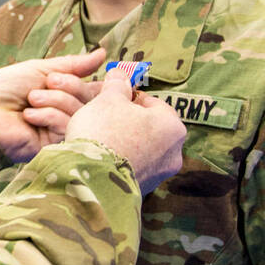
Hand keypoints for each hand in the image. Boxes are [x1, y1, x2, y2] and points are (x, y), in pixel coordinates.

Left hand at [0, 48, 106, 161]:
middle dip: (70, 86)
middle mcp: (64, 114)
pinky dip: (49, 116)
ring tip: (32, 99)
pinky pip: (67, 128)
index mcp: (62, 96)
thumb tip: (102, 54)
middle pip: (90, 101)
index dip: (100, 85)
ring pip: (79, 114)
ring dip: (55, 100)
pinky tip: (30, 116)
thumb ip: (73, 65)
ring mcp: (59, 131)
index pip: (93, 91)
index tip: (111, 76)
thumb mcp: (40, 69)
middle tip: (48, 82)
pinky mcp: (53, 147)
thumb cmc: (4, 88)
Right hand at [66, 76, 184, 194]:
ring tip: (102, 141)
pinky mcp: (143, 191)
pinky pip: (133, 169)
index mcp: (172, 126)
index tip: (115, 100)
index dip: (132, 100)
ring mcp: (160, 175)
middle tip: (108, 120)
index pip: (155, 104)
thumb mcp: (108, 99)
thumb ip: (117, 84)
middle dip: (131, 124)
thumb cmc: (104, 132)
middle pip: (151, 129)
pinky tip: (102, 160)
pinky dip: (121, 163)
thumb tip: (119, 73)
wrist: (91, 179)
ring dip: (127, 144)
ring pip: (143, 151)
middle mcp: (174, 153)